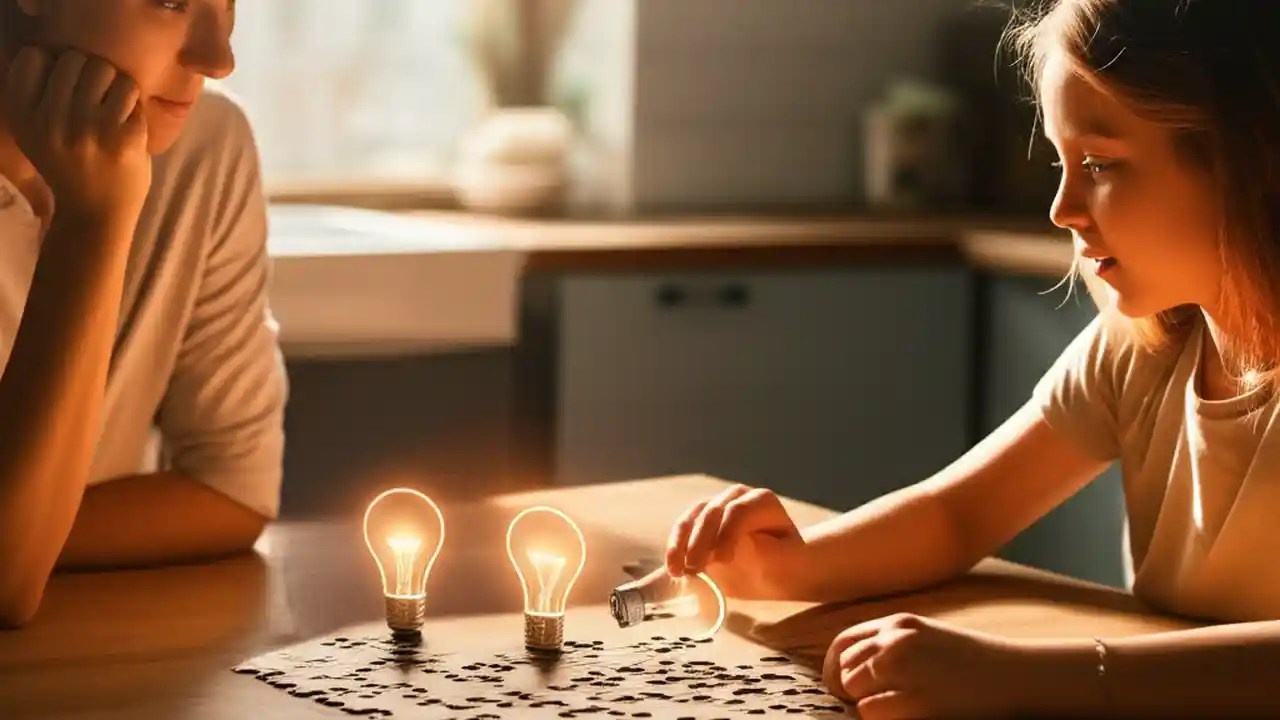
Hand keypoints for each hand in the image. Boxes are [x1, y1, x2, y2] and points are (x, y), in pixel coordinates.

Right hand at [3, 47, 150, 223]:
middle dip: (91, 72)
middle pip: (74, 59)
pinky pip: (131, 92)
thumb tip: (58, 49)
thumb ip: (38, 94)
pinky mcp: (122, 136)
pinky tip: (128, 123)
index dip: (54, 63)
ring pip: (105, 70)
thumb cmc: (70, 166)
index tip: (67, 85)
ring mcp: (88, 129)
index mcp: (24, 117)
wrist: (96, 214)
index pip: (33, 57)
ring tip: (114, 107)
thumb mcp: (36, 133)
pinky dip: (134, 104)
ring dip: (115, 84)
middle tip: (98, 97)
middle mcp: (51, 121)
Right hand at [665, 484, 807, 598]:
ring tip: (677, 571)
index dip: (728, 533)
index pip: (739, 511)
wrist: (777, 569)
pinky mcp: (698, 523)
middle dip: (701, 541)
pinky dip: (675, 550)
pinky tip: (673, 569)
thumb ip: (766, 552)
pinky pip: (682, 532)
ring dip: (680, 544)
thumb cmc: (786, 565)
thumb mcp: (784, 561)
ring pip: (691, 518)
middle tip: (696, 568)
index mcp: (761, 501)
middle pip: (711, 512)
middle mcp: (736, 497)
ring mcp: (715, 507)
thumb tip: (741, 545)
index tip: (723, 560)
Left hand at [824, 613, 1032, 718]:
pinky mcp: (914, 702)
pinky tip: (907, 716)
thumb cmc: (975, 664)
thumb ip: (891, 646)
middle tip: (877, 702)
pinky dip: (882, 718)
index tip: (845, 687)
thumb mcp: (928, 639)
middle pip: (844, 669)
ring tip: (897, 708)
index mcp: (900, 624)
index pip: (843, 644)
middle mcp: (896, 641)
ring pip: (853, 691)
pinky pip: (871, 713)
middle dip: (853, 690)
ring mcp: (904, 669)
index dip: (837, 669)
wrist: (1019, 677)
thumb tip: (851, 672)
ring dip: (867, 706)